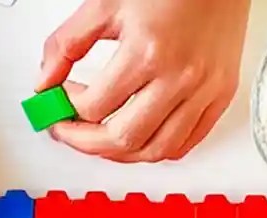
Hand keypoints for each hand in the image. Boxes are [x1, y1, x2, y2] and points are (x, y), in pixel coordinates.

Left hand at [37, 0, 251, 162]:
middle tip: (68, 131)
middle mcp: (179, 77)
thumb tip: (45, 82)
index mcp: (147, 52)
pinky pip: (186, 144)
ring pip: (155, 151)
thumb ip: (67, 43)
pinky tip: (139, 138)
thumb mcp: (105, 4)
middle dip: (84, 142)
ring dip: (119, 154)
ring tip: (99, 140)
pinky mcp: (221, 96)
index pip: (94, 106)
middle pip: (123, 138)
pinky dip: (157, 151)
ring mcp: (203, 91)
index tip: (59, 100)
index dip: (67, 109)